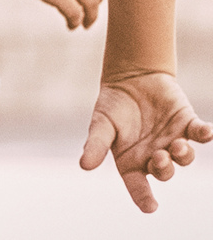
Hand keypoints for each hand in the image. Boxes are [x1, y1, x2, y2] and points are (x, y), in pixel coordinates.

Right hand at [80, 73, 212, 211]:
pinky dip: (206, 134)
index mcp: (132, 160)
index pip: (138, 185)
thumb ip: (95, 144)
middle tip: (161, 158)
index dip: (144, 197)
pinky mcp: (188, 123)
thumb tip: (84, 166)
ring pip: (184, 157)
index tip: (150, 207)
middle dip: (165, 168)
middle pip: (164, 171)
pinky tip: (208, 133)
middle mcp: (155, 155)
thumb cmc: (113, 104)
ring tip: (179, 145)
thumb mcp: (101, 124)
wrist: (130, 77)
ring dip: (184, 155)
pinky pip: (200, 133)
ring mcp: (173, 140)